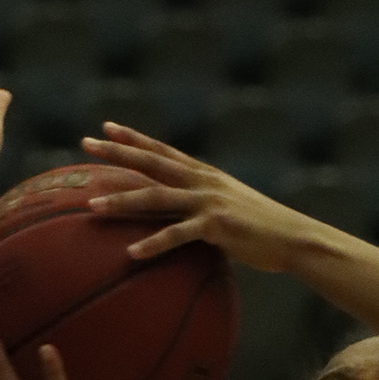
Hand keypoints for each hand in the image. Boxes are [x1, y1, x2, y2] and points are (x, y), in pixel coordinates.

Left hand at [79, 126, 322, 272]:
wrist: (292, 237)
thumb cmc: (261, 229)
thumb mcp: (229, 208)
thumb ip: (203, 207)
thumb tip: (184, 220)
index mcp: (204, 174)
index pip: (162, 149)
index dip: (133, 137)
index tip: (106, 127)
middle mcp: (202, 181)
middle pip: (151, 162)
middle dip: (116, 152)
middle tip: (86, 142)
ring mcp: (208, 202)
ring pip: (156, 198)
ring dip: (122, 201)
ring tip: (93, 205)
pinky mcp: (215, 227)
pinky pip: (177, 236)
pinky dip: (153, 244)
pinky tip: (131, 252)